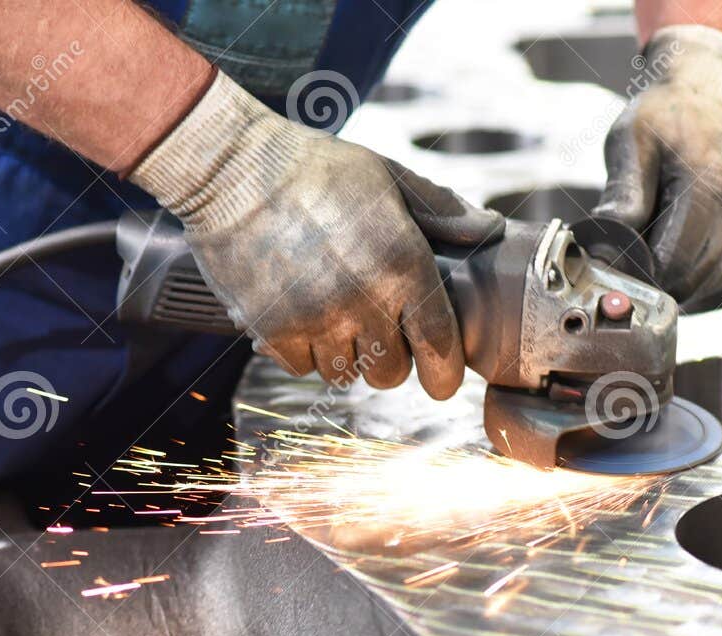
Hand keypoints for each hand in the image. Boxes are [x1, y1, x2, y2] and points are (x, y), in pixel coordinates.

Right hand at [131, 72, 503, 397]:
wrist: (231, 168)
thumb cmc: (316, 169)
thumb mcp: (388, 175)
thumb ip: (441, 210)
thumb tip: (490, 230)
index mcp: (403, 264)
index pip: (439, 347)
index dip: (445, 374)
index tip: (442, 382)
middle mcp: (363, 301)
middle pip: (391, 373)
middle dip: (389, 361)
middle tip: (378, 334)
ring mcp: (315, 320)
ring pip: (345, 375)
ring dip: (345, 355)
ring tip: (335, 318)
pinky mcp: (273, 331)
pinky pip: (302, 367)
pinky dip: (305, 351)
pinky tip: (301, 316)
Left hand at [595, 25, 721, 305]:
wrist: (709, 101)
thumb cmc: (666, 119)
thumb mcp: (632, 142)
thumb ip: (625, 194)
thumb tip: (610, 243)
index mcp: (712, 190)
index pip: (669, 265)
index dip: (634, 269)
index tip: (613, 252)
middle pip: (684, 281)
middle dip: (650, 274)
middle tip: (627, 243)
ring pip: (699, 287)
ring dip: (669, 274)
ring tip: (654, 232)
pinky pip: (713, 281)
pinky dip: (688, 271)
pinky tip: (675, 238)